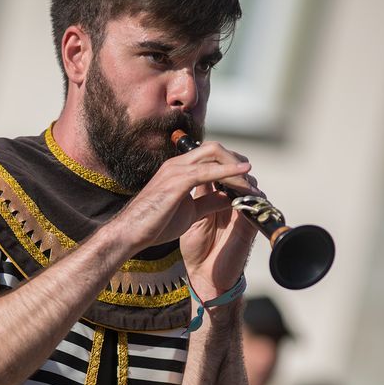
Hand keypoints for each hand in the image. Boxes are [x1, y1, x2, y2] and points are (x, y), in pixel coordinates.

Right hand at [117, 141, 255, 260]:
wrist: (131, 234)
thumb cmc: (155, 225)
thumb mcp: (190, 212)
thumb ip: (209, 201)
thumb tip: (229, 197)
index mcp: (178, 169)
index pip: (210, 156)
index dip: (230, 164)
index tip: (246, 180)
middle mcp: (178, 164)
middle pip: (215, 150)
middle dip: (237, 161)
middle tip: (252, 180)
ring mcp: (176, 170)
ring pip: (215, 156)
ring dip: (237, 169)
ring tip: (252, 184)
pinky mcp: (177, 181)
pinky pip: (208, 171)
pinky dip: (229, 173)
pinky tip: (244, 178)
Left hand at [179, 145, 261, 298]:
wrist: (203, 276)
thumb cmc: (197, 250)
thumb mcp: (194, 216)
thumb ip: (198, 195)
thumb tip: (195, 169)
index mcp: (220, 200)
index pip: (222, 172)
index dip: (215, 161)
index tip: (199, 152)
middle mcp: (234, 204)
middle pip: (239, 173)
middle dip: (228, 162)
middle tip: (212, 158)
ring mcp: (243, 214)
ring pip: (250, 185)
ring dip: (237, 176)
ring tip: (224, 170)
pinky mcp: (249, 226)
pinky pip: (255, 204)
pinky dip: (246, 194)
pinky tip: (233, 187)